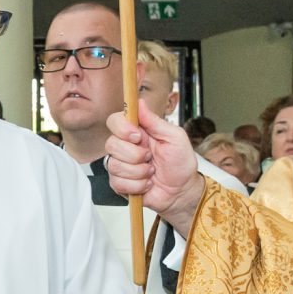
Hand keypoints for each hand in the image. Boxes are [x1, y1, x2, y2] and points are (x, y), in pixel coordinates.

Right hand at [106, 106, 206, 238]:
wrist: (182, 191)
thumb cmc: (180, 163)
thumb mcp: (175, 138)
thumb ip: (155, 121)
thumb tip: (140, 102)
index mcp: (137, 132)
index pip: (115, 121)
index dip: (122, 128)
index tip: (137, 136)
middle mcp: (125, 146)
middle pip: (111, 144)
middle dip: (135, 155)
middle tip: (151, 158)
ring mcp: (120, 165)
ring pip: (115, 165)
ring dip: (139, 172)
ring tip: (151, 172)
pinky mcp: (119, 183)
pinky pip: (118, 182)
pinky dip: (137, 185)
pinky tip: (147, 183)